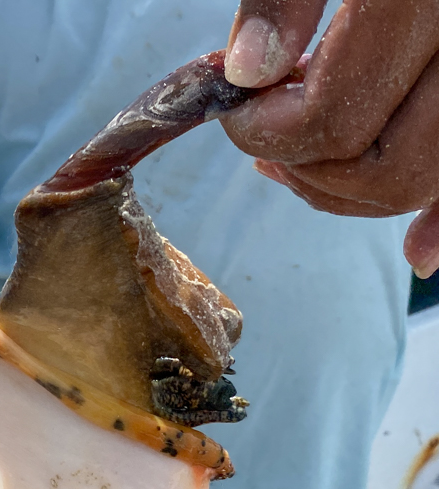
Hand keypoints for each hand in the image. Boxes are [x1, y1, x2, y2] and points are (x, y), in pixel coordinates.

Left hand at [220, 0, 438, 277]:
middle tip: (265, 137)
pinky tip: (421, 251)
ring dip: (359, 188)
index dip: (267, 130)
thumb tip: (250, 72)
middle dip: (312, 168)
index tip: (234, 104)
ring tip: (305, 160)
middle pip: (393, 165)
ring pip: (434, 175)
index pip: (336, 114)